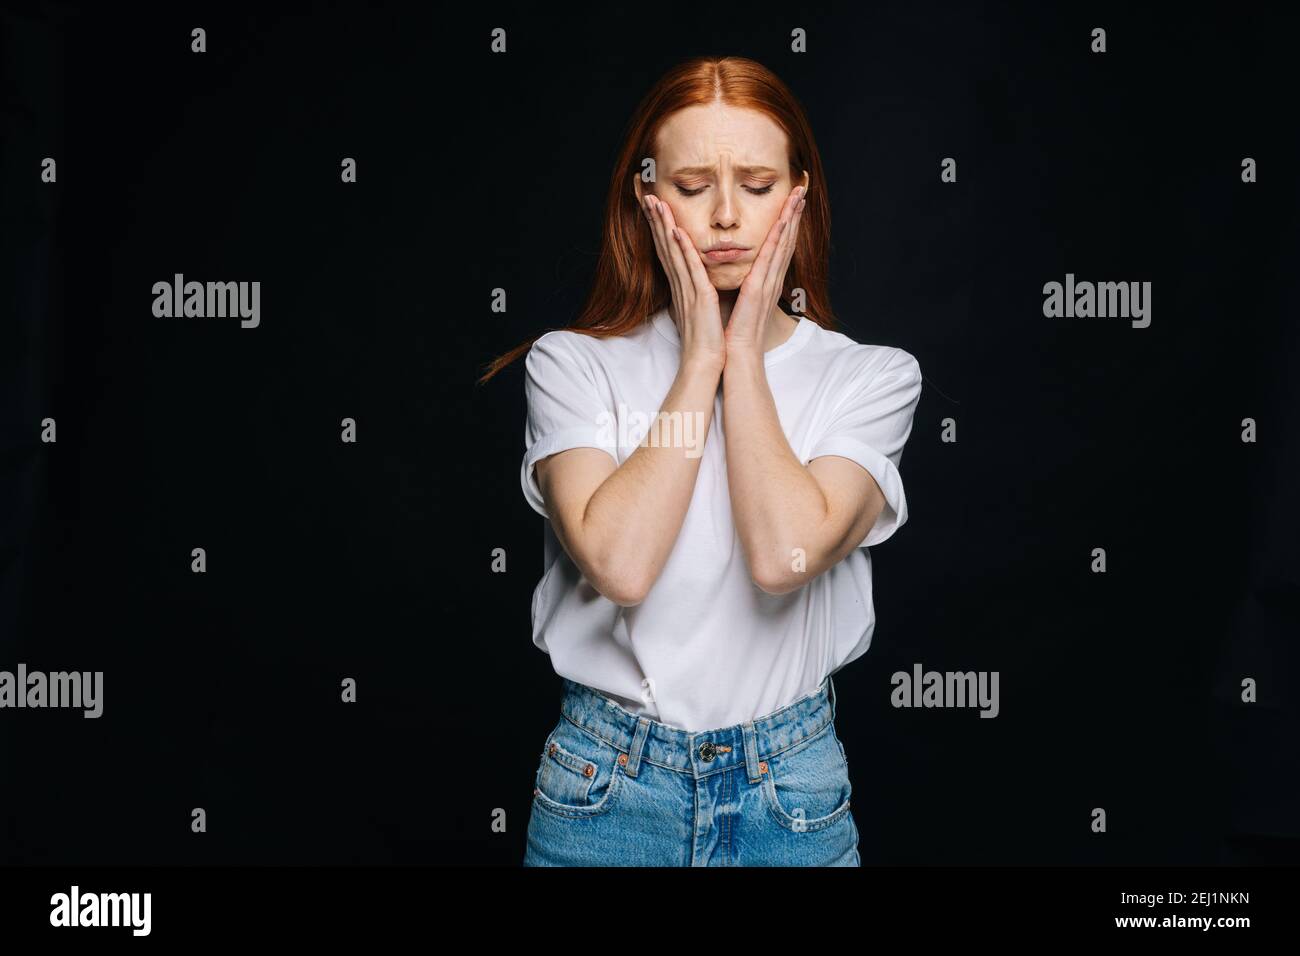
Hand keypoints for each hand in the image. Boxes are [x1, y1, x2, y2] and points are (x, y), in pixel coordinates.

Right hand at [642, 193, 724, 371]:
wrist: (705, 363)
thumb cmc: (706, 339)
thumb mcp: (700, 309)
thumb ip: (696, 292)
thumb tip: (698, 283)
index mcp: (683, 286)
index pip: (669, 251)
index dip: (660, 228)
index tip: (654, 208)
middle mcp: (681, 284)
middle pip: (664, 246)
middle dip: (656, 220)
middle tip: (647, 195)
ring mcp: (688, 290)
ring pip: (673, 252)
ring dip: (664, 226)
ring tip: (656, 203)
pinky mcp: (699, 298)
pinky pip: (689, 269)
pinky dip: (682, 250)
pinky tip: (676, 232)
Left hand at [724, 184, 806, 361]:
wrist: (736, 355)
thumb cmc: (735, 332)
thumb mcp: (740, 301)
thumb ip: (743, 285)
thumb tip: (740, 274)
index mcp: (765, 282)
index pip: (779, 246)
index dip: (787, 222)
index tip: (792, 201)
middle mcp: (771, 280)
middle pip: (786, 239)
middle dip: (794, 213)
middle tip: (802, 189)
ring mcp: (768, 284)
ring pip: (783, 244)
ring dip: (791, 218)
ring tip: (798, 196)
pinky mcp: (759, 290)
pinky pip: (769, 258)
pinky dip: (776, 237)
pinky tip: (780, 219)